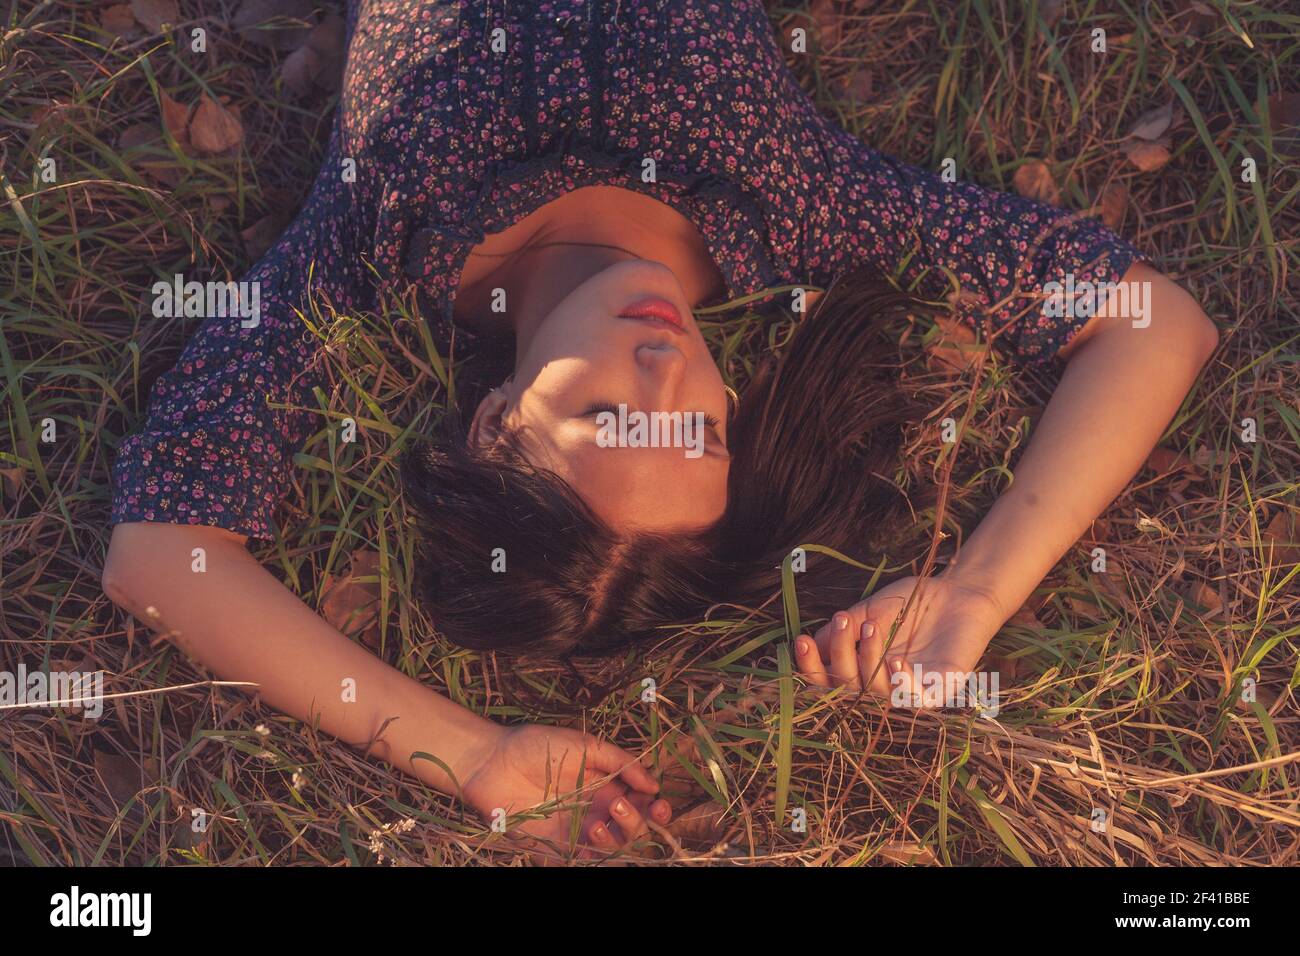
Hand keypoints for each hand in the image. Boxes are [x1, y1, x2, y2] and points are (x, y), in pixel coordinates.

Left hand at [460, 723, 670, 859]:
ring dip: (615, 840)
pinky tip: (587, 837)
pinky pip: (581, 860)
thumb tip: (653, 783)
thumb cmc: (536, 745)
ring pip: (612, 849)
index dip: (656, 809)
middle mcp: (596, 811)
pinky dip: (593, 856)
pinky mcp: (554, 847)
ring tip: (596, 823)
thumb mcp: (584, 745)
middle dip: (635, 822)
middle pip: (632, 830)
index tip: (659, 805)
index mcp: (607, 786)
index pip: (642, 804)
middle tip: (616, 806)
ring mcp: (576, 830)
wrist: (492, 760)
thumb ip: (620, 762)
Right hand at [794, 572, 1007, 705]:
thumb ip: (842, 630)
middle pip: (849, 689)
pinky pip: (917, 699)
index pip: (831, 682)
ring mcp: (912, 690)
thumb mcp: (869, 611)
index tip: (801, 641)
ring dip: (868, 660)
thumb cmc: (912, 603)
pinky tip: (896, 659)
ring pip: (878, 693)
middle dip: (841, 655)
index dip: (813, 668)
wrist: (958, 591)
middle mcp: (885, 686)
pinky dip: (902, 682)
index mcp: (864, 670)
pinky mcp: (942, 689)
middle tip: (844, 621)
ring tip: (872, 627)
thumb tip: (810, 643)